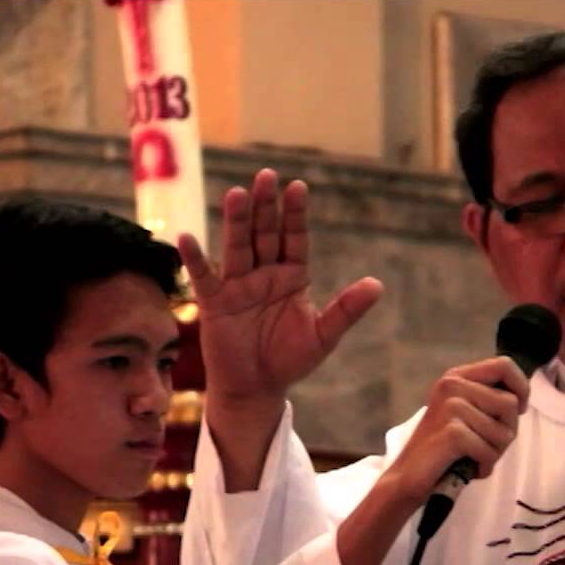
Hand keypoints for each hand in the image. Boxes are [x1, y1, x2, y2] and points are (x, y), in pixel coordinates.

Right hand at [177, 169, 382, 489]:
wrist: (256, 388)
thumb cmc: (290, 360)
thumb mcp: (323, 335)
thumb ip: (346, 309)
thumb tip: (377, 285)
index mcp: (292, 276)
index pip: (294, 238)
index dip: (295, 214)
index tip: (298, 187)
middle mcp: (264, 273)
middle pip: (265, 233)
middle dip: (266, 206)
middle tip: (266, 176)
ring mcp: (238, 285)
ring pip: (237, 246)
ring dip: (236, 221)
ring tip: (237, 194)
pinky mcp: (214, 302)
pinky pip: (204, 277)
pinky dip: (195, 258)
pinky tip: (187, 237)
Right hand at [382, 357, 529, 507]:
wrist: (407, 477)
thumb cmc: (443, 449)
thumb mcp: (465, 414)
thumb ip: (488, 400)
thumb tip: (520, 398)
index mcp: (456, 377)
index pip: (504, 365)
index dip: (520, 388)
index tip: (517, 410)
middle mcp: (452, 385)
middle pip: (510, 403)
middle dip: (506, 431)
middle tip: (483, 445)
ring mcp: (451, 407)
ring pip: (504, 431)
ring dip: (493, 452)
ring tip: (471, 456)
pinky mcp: (452, 432)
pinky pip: (489, 451)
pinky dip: (483, 465)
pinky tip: (466, 467)